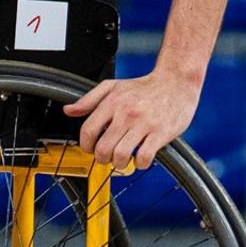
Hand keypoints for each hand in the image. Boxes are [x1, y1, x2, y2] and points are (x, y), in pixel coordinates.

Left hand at [62, 66, 202, 175]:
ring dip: (119, 163)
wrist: (176, 82)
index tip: (91, 149)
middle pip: (103, 148)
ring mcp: (144, 123)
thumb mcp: (113, 86)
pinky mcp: (161, 133)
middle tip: (107, 157)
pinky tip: (141, 158)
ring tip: (124, 158)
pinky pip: (144, 158)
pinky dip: (140, 164)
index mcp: (113, 102)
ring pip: (121, 155)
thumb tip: (69, 111)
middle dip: (102, 158)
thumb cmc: (144, 86)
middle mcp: (126, 113)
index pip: (88, 130)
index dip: (86, 145)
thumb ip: (89, 100)